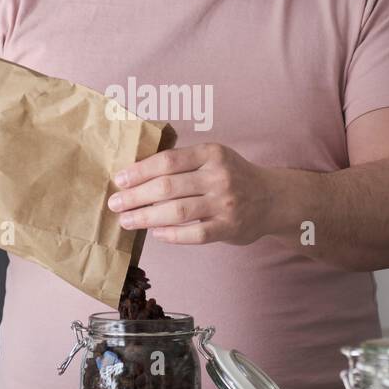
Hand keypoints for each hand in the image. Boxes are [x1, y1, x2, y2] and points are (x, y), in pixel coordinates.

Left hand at [107, 143, 278, 244]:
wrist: (273, 198)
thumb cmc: (233, 176)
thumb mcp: (213, 158)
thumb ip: (184, 162)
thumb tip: (137, 172)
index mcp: (211, 153)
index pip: (168, 160)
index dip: (140, 171)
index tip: (119, 180)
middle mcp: (219, 176)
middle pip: (168, 186)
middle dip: (136, 196)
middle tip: (114, 203)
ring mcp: (225, 203)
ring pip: (177, 211)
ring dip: (146, 217)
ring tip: (126, 221)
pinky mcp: (229, 227)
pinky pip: (195, 234)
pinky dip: (172, 235)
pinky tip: (155, 234)